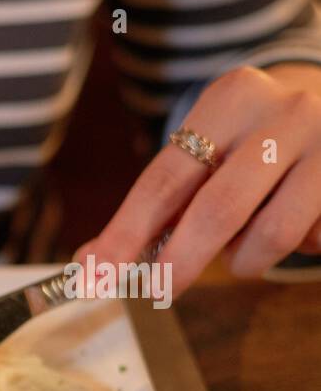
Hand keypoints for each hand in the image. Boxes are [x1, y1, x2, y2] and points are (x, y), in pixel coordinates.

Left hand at [80, 64, 320, 296]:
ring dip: (244, 260)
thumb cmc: (251, 142)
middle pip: (217, 210)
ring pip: (272, 234)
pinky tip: (296, 221)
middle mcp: (285, 113)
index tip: (96, 275)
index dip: (125, 235)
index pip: (163, 180)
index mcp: (230, 99)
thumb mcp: (205, 152)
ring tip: (241, 245)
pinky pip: (313, 238)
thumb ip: (154, 206)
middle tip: (160, 291)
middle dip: (181, 262)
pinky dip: (295, 247)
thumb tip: (91, 264)